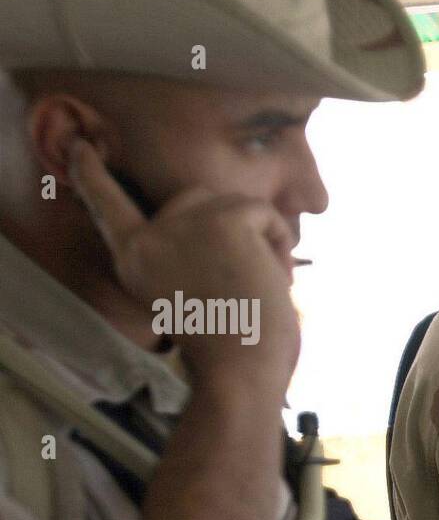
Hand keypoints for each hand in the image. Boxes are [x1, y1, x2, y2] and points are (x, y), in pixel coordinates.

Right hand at [67, 139, 300, 398]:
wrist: (239, 371)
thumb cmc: (229, 349)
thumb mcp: (188, 298)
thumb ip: (185, 260)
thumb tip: (223, 226)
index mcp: (134, 262)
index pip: (107, 208)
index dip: (93, 177)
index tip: (79, 149)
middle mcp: (147, 238)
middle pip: (195, 198)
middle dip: (229, 225)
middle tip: (245, 279)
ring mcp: (182, 224)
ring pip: (235, 205)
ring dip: (260, 242)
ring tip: (259, 287)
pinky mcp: (221, 221)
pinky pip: (264, 214)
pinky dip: (279, 244)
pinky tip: (273, 279)